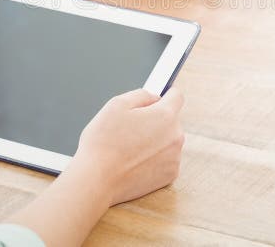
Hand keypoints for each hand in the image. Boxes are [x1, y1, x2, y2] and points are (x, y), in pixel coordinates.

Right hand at [73, 88, 184, 205]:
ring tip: (130, 147)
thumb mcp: (117, 104)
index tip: (158, 99)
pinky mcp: (169, 175)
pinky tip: (135, 161)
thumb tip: (154, 97)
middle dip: (156, 120)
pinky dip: (154, 158)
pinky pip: (166, 159)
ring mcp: (174, 158)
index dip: (165, 95)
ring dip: (156, 140)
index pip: (177, 96)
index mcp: (165, 115)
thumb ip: (141, 94)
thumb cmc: (103, 142)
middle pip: (171, 120)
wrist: (97, 180)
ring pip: (168, 140)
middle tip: (132, 127)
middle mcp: (175, 136)